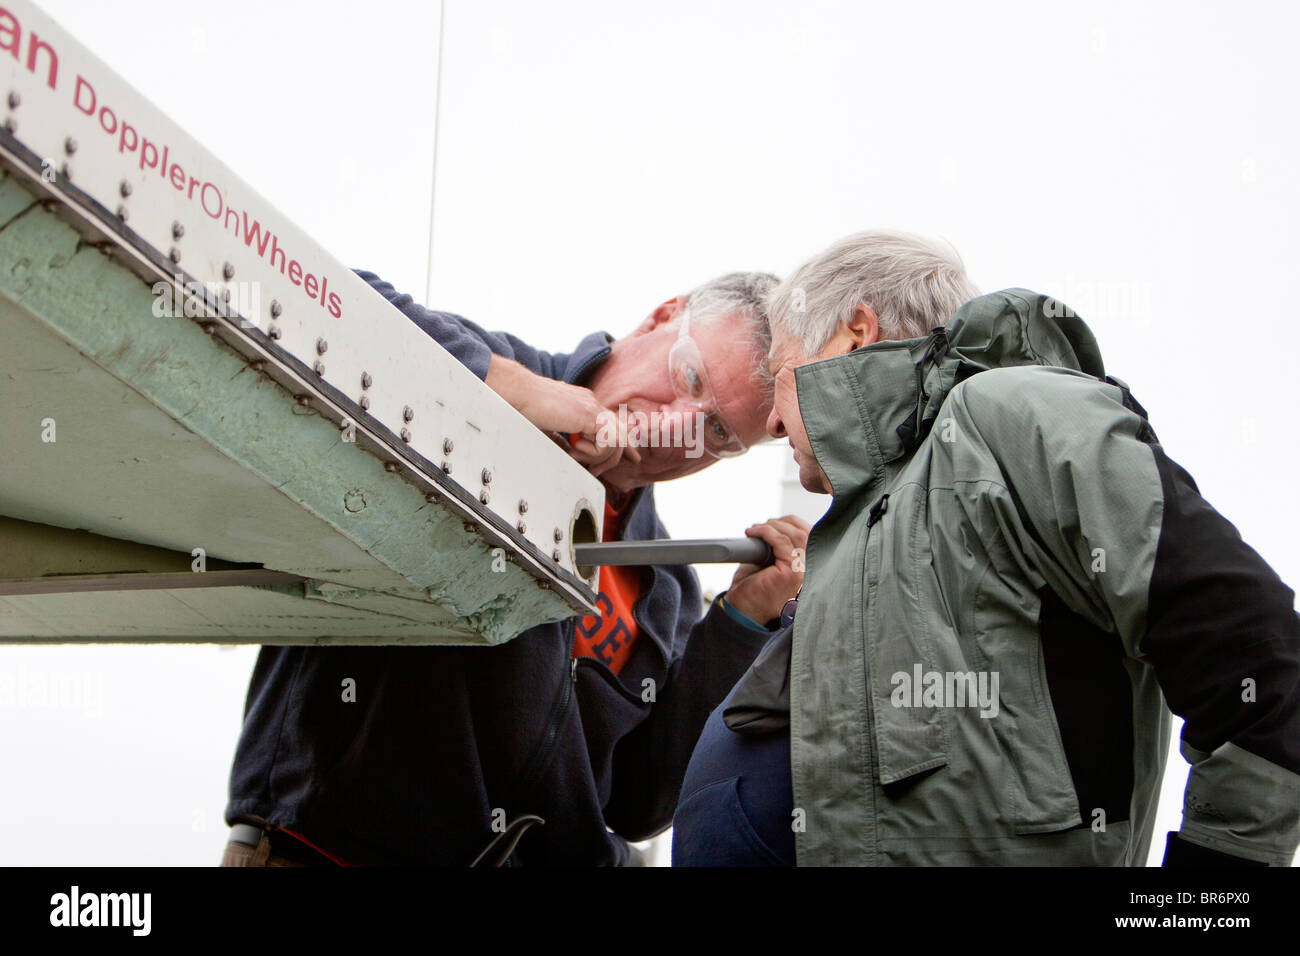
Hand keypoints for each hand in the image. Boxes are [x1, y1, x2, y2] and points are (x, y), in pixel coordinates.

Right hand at [485, 356, 639, 477]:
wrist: (519, 393)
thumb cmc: (527, 406)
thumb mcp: (553, 425)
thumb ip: (568, 436)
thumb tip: (573, 452)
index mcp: (585, 404)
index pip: (615, 423)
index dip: (625, 443)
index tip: (632, 457)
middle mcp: (592, 403)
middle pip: (622, 433)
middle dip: (616, 457)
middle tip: (596, 471)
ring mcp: (593, 408)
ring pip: (616, 441)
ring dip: (597, 457)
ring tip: (575, 455)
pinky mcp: (591, 416)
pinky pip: (607, 443)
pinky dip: (592, 453)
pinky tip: (574, 448)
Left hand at [725, 514, 810, 624]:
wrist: (743, 612)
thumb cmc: (756, 589)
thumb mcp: (775, 564)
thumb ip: (786, 547)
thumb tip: (783, 524)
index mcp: (813, 571)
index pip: (816, 539)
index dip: (798, 525)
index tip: (780, 522)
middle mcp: (813, 573)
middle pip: (809, 533)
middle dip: (786, 522)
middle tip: (766, 524)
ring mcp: (805, 573)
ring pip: (796, 535)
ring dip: (774, 525)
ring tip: (757, 528)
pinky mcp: (791, 573)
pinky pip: (781, 541)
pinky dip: (766, 531)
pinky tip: (754, 531)